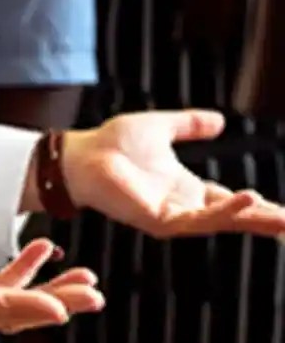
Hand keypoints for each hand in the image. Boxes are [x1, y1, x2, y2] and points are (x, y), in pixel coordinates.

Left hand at [62, 110, 284, 237]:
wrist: (79, 154)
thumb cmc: (110, 144)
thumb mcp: (160, 127)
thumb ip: (188, 124)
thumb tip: (219, 120)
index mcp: (185, 187)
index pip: (231, 200)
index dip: (259, 206)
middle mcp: (183, 205)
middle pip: (234, 216)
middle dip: (267, 221)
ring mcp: (172, 215)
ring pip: (223, 221)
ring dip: (254, 218)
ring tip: (284, 219)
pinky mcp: (159, 220)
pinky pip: (198, 219)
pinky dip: (225, 211)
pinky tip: (249, 200)